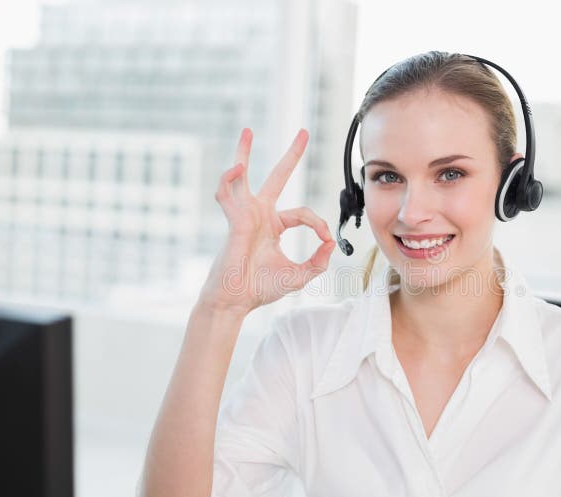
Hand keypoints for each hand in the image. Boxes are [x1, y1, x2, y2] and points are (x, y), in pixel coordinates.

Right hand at [198, 128, 335, 313]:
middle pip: (277, 177)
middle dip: (291, 155)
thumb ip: (319, 260)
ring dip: (243, 153)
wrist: (237, 301)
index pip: (303, 213)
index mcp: (274, 226)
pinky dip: (230, 179)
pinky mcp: (234, 220)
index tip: (326, 240)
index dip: (318, 224)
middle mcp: (259, 215)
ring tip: (247, 131)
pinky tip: (237, 169)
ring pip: (242, 177)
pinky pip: (227, 193)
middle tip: (304, 132)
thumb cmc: (261, 289)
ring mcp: (245, 214)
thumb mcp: (300, 274)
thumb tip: (332, 242)